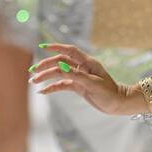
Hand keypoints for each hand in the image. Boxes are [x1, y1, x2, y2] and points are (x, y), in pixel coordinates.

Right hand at [28, 43, 146, 115]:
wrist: (118, 104)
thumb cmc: (109, 92)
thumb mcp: (93, 84)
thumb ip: (77, 75)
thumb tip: (61, 67)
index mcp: (88, 62)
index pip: (70, 51)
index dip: (56, 47)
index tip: (43, 47)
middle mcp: (82, 67)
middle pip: (60, 62)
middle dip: (46, 65)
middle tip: (33, 71)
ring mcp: (79, 77)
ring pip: (59, 73)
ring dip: (47, 76)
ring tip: (33, 81)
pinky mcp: (78, 86)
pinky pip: (62, 85)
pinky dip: (52, 87)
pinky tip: (43, 91)